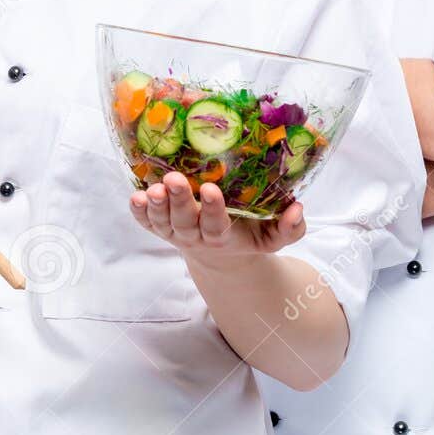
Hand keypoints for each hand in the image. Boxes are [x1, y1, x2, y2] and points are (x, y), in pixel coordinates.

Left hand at [129, 172, 306, 265]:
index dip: (212, 210)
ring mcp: (174, 232)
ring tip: (152, 188)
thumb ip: (289, 228)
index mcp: (222, 237)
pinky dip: (139, 212)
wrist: (219, 255)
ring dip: (155, 206)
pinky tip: (135, 197)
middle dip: (179, 201)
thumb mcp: (272, 238)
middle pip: (183, 222)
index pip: (216, 225)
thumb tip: (298, 209)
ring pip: (162, 222)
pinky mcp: (159, 227)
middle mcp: (194, 236)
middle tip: (174, 179)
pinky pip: (146, 223)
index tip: (211, 190)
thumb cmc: (248, 237)